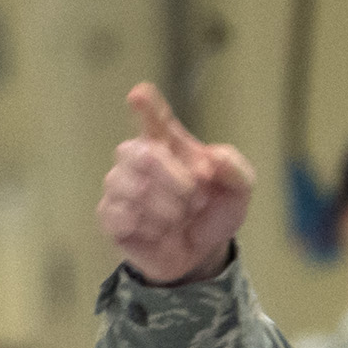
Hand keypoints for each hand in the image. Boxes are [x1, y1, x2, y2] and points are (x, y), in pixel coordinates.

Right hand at [97, 83, 251, 284]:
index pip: (154, 118)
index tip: (140, 94)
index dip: (147, 106)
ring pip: (132, 188)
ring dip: (167, 209)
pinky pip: (123, 216)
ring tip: (178, 219)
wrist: (201, 253)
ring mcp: (119, 185)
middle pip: (143, 154)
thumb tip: (213, 159)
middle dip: (175, 180)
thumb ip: (235, 170)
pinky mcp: (109, 214)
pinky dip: (151, 228)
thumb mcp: (238, 192)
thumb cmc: (213, 211)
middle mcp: (137, 158)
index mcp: (169, 144)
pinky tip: (160, 232)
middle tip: (193, 197)